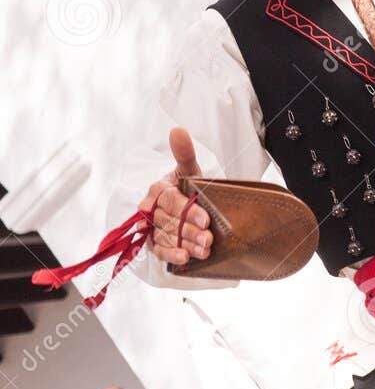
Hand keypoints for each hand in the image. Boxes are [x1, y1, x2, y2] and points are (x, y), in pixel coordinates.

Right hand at [139, 128, 212, 266]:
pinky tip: (185, 259)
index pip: (170, 200)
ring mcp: (152, 227)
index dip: (187, 210)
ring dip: (185, 244)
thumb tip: (178, 130)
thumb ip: (185, 154)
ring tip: (204, 250)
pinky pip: (159, 249)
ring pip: (167, 236)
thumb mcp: (190, 170)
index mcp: (158, 189)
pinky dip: (171, 254)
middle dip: (190, 230)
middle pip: (169, 221)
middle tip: (209, 238)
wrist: (190, 205)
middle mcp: (151, 208)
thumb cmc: (189, 186)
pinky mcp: (154, 242)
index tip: (206, 219)